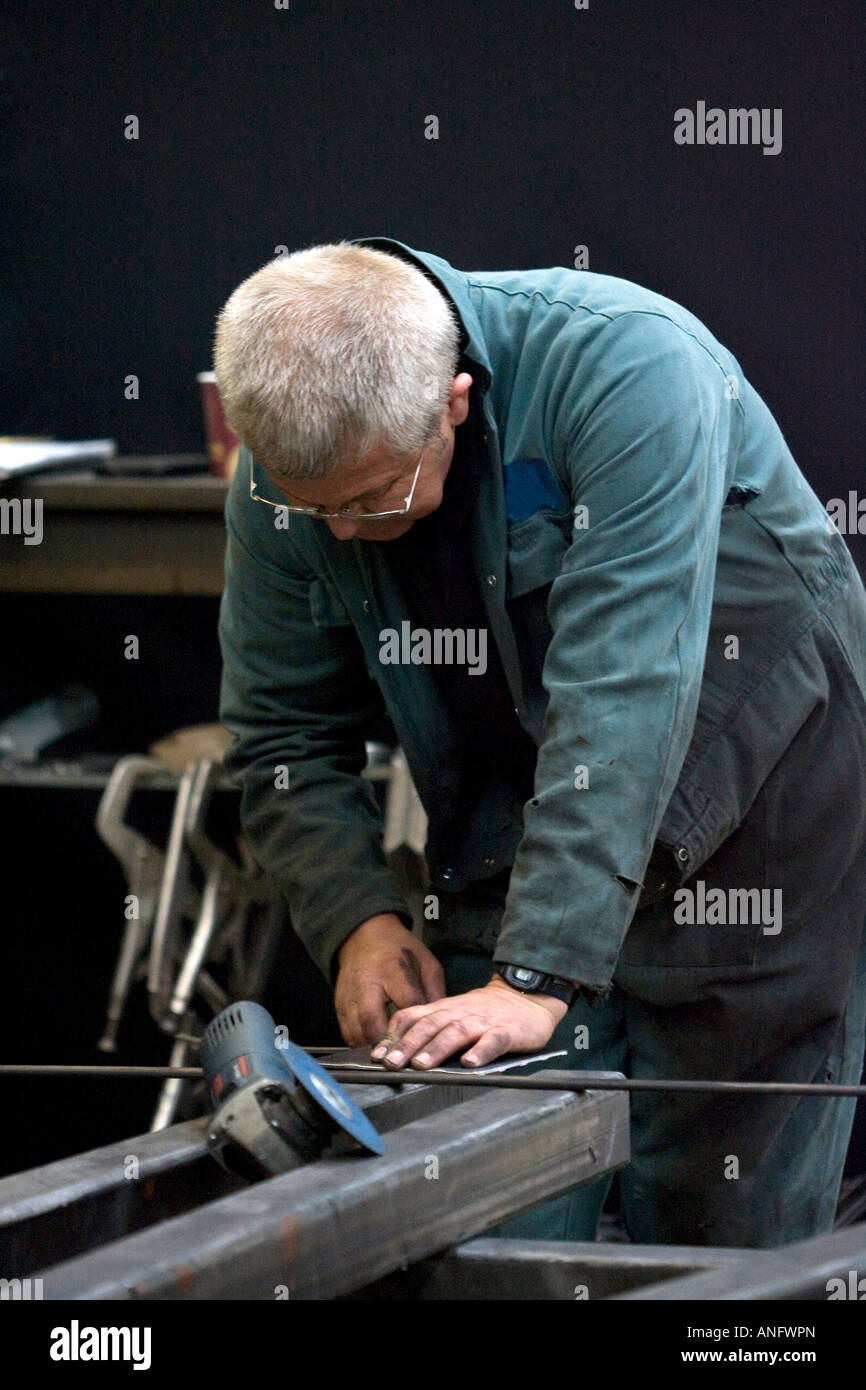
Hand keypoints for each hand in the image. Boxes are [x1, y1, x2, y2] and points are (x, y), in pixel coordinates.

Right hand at [334, 913, 445, 1046]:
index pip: (406, 1003)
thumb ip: (434, 994)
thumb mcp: (426, 964)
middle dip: (389, 1045)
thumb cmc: (401, 951)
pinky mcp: (339, 1005)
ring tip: (392, 1059)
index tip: (428, 1043)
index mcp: (393, 970)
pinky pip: (347, 1033)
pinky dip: (361, 1045)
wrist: (365, 936)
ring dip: (374, 1049)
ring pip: (357, 1032)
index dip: (418, 1026)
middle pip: (373, 1022)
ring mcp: (349, 996)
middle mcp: (367, 984)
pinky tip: (377, 1050)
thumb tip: (441, 1026)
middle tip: (405, 1060)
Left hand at [369, 974, 567, 1069]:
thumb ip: (429, 1027)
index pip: (412, 1017)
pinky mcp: (507, 1032)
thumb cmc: (484, 1011)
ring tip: (422, 1065)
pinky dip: (481, 1051)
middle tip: (392, 1064)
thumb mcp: (452, 1013)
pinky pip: (493, 1041)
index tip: (377, 1056)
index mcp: (443, 1010)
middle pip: (430, 1026)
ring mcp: (483, 1022)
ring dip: (437, 1048)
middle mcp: (459, 1013)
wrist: (526, 996)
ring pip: (456, 1032)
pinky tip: (470, 1063)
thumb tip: (395, 1052)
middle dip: (408, 1045)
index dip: (393, 1036)